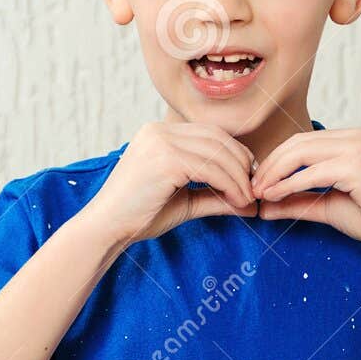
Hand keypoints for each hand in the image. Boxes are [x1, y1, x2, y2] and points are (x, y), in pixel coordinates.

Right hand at [81, 122, 257, 243]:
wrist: (107, 228)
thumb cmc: (139, 216)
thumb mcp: (184, 201)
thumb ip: (216, 196)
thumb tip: (252, 203)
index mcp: (159, 133)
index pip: (210, 134)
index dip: (235, 155)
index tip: (248, 181)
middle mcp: (159, 131)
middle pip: (218, 138)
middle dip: (242, 165)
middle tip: (253, 192)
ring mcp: (161, 142)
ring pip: (218, 153)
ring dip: (239, 178)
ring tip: (246, 201)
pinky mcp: (166, 159)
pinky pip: (211, 168)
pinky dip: (230, 185)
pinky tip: (236, 201)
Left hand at [250, 127, 360, 254]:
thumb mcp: (327, 206)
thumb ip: (296, 202)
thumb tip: (262, 207)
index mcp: (351, 139)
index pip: (301, 141)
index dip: (275, 160)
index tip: (256, 182)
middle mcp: (355, 136)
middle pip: (297, 143)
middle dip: (269, 165)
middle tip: (250, 187)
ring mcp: (357, 148)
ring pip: (300, 153)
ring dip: (274, 173)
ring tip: (258, 193)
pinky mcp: (356, 166)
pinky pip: (311, 173)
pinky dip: (287, 184)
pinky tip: (273, 196)